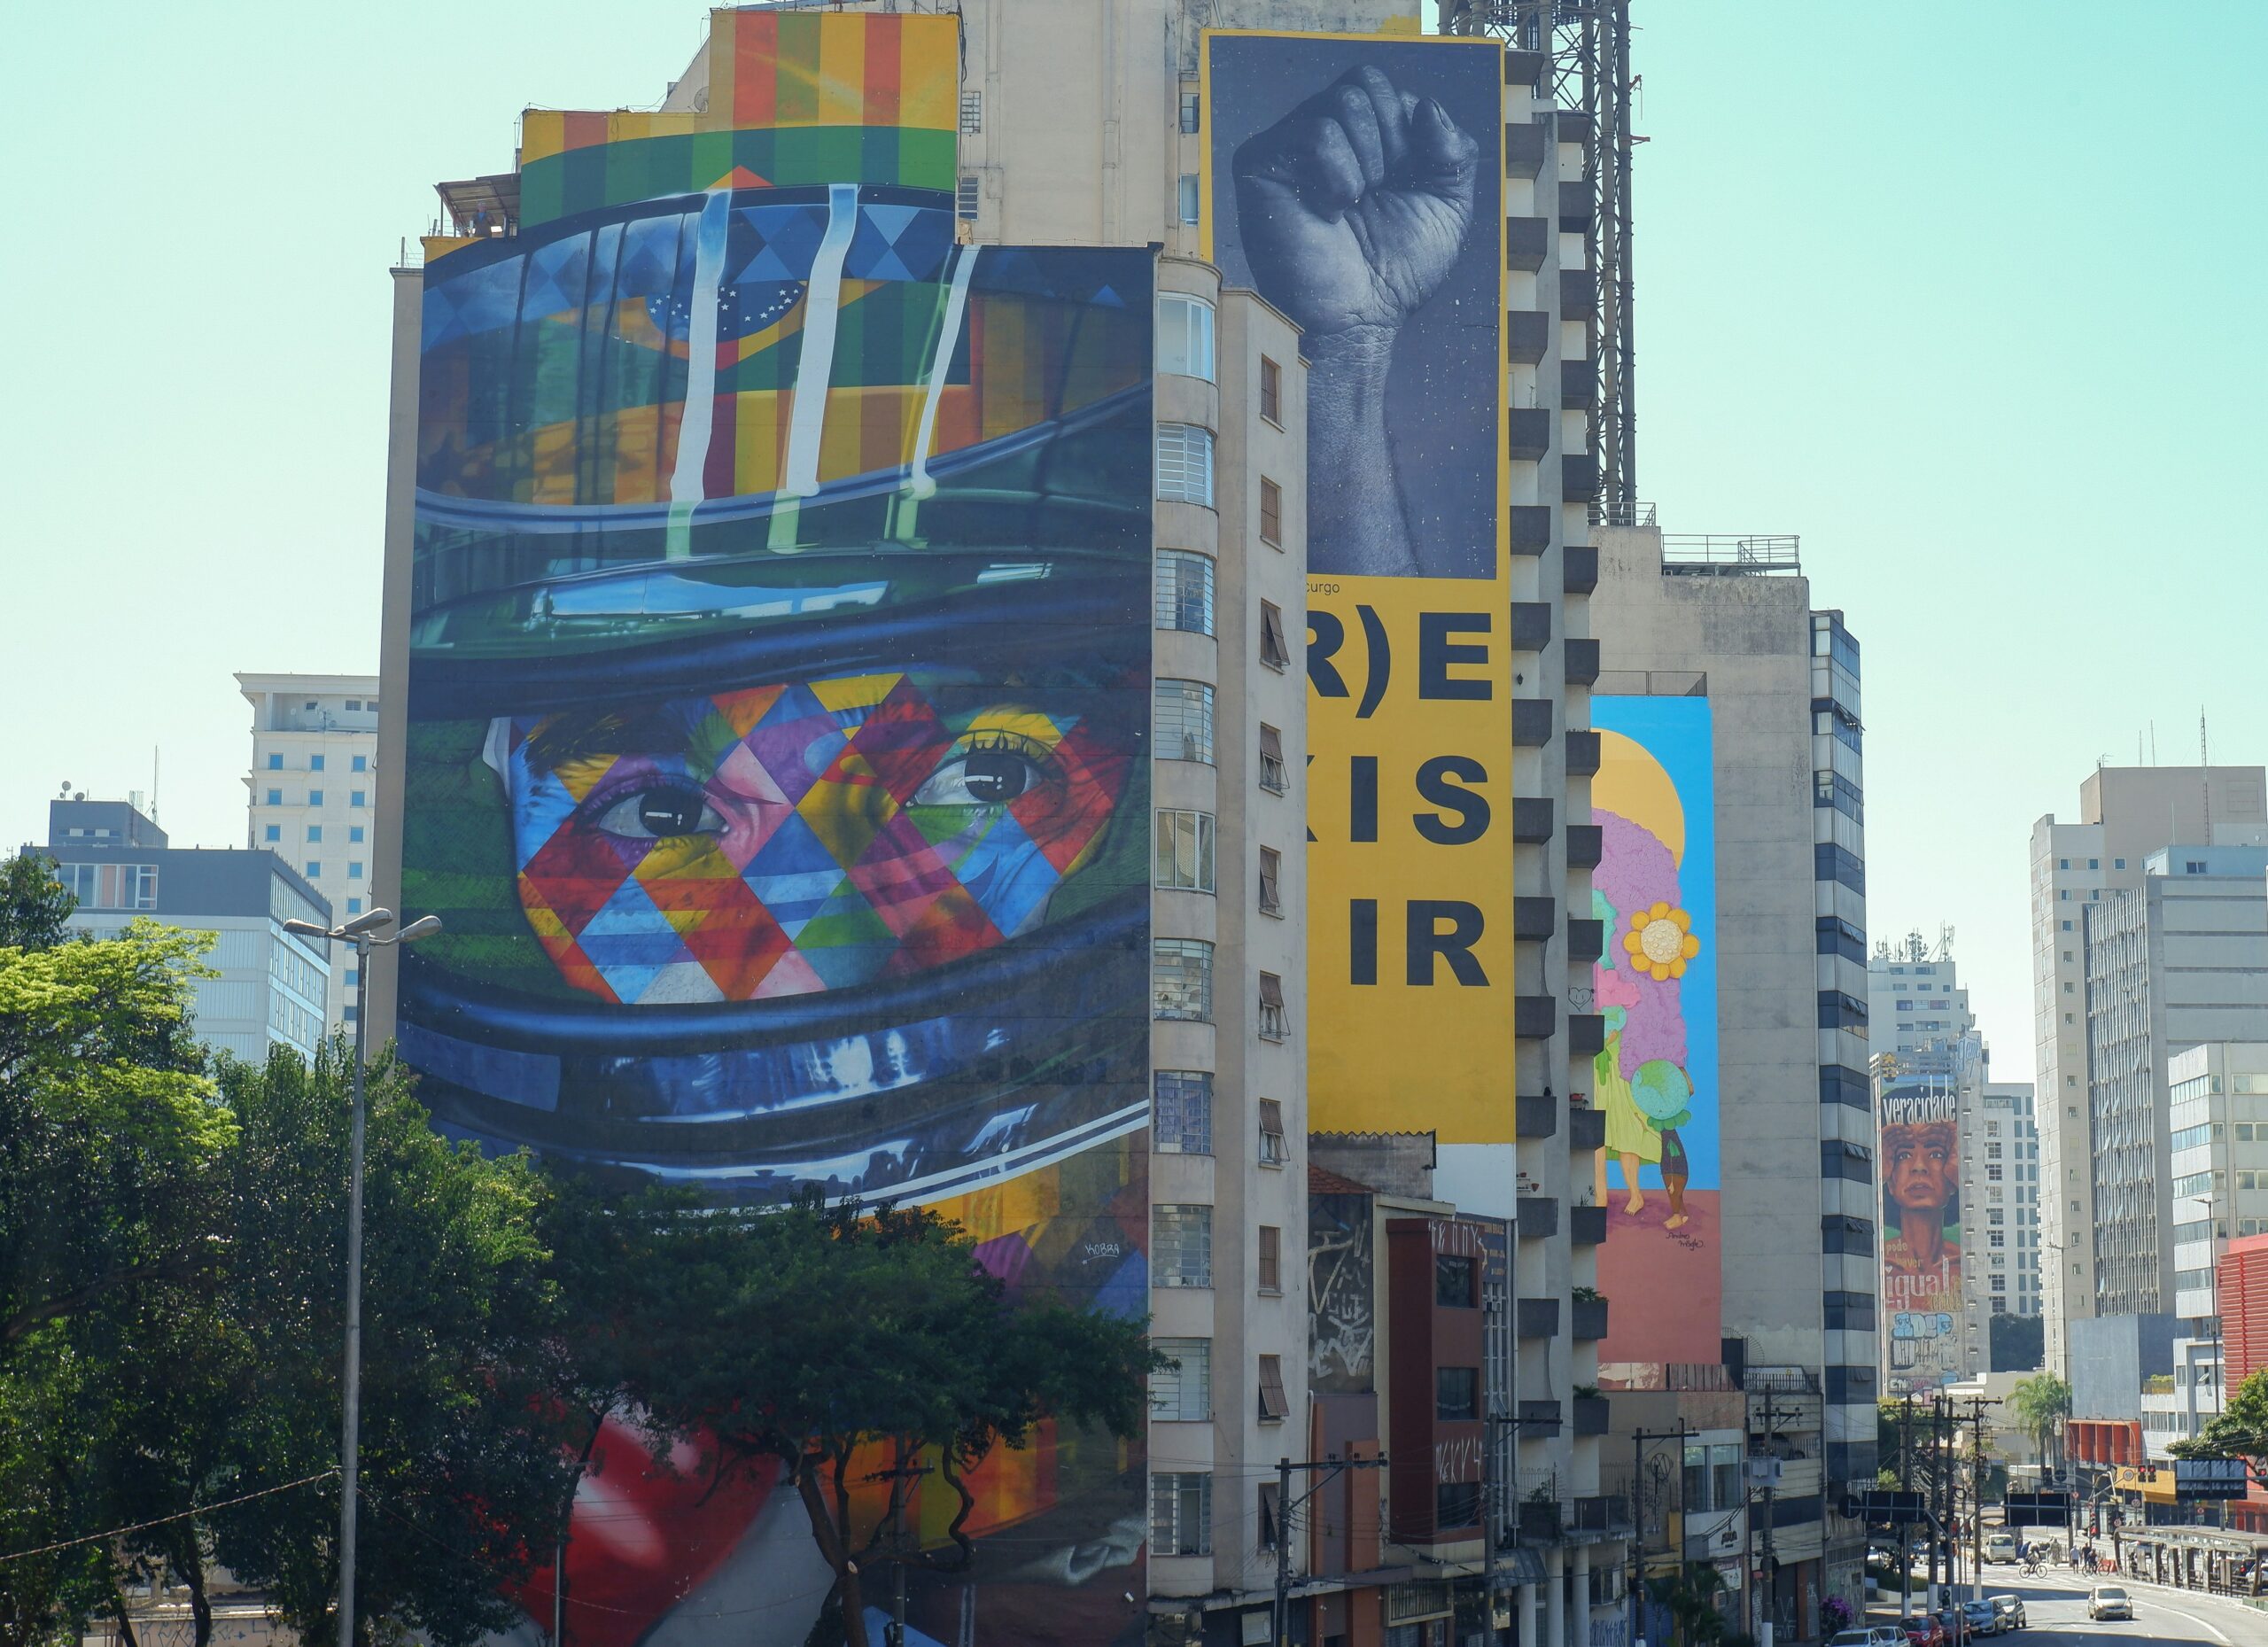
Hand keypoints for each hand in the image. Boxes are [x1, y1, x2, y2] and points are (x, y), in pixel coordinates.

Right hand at [1231, 65, 1478, 337]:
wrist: (1361, 318)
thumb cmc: (1398, 271)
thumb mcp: (1449, 205)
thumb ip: (1455, 150)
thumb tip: (1425, 106)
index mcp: (1361, 136)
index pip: (1387, 89)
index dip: (1408, 131)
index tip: (1403, 184)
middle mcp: (1322, 134)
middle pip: (1364, 83)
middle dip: (1390, 143)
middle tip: (1377, 194)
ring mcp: (1288, 147)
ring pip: (1341, 104)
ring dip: (1366, 164)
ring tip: (1353, 206)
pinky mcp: (1261, 165)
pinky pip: (1314, 133)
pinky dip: (1338, 175)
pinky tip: (1329, 211)